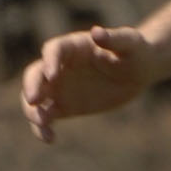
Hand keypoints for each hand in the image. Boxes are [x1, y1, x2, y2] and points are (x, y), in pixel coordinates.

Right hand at [21, 25, 157, 142]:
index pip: (53, 50)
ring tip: (42, 123)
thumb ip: (114, 38)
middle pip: (35, 73)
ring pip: (35, 97)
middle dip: (31, 86)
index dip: (50, 61)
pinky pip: (47, 116)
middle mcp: (60, 66)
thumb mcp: (129, 42)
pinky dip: (42, 128)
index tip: (52, 76)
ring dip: (33, 110)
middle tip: (33, 100)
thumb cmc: (135, 51)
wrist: (138, 71)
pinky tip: (50, 138)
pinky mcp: (64, 106)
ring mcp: (60, 87)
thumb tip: (97, 32)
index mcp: (73, 46)